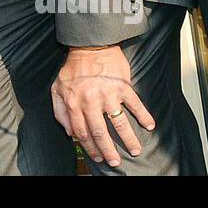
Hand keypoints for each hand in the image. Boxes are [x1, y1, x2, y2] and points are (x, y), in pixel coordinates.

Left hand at [50, 45, 154, 167]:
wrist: (89, 45)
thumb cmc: (73, 67)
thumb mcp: (57, 88)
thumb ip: (59, 111)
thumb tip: (69, 132)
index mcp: (74, 102)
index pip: (82, 132)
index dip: (89, 147)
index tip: (97, 156)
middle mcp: (90, 101)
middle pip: (100, 132)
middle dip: (108, 150)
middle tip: (115, 162)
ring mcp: (108, 94)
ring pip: (119, 123)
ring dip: (128, 139)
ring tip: (135, 150)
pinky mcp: (122, 86)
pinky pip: (135, 104)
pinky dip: (144, 115)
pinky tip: (150, 125)